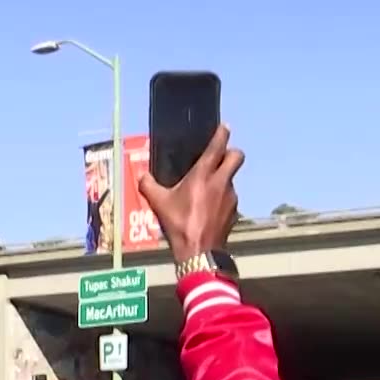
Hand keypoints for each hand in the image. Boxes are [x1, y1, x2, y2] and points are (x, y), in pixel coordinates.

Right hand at [137, 124, 242, 262]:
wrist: (198, 252)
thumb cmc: (179, 224)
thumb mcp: (159, 203)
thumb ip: (148, 185)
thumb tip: (142, 176)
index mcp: (203, 174)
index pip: (218, 146)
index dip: (222, 133)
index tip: (224, 127)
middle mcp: (221, 182)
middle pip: (237, 156)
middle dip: (231, 152)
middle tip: (220, 157)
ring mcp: (231, 198)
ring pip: (232, 179)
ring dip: (223, 179)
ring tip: (207, 190)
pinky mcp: (234, 212)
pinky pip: (230, 198)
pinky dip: (222, 198)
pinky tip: (210, 208)